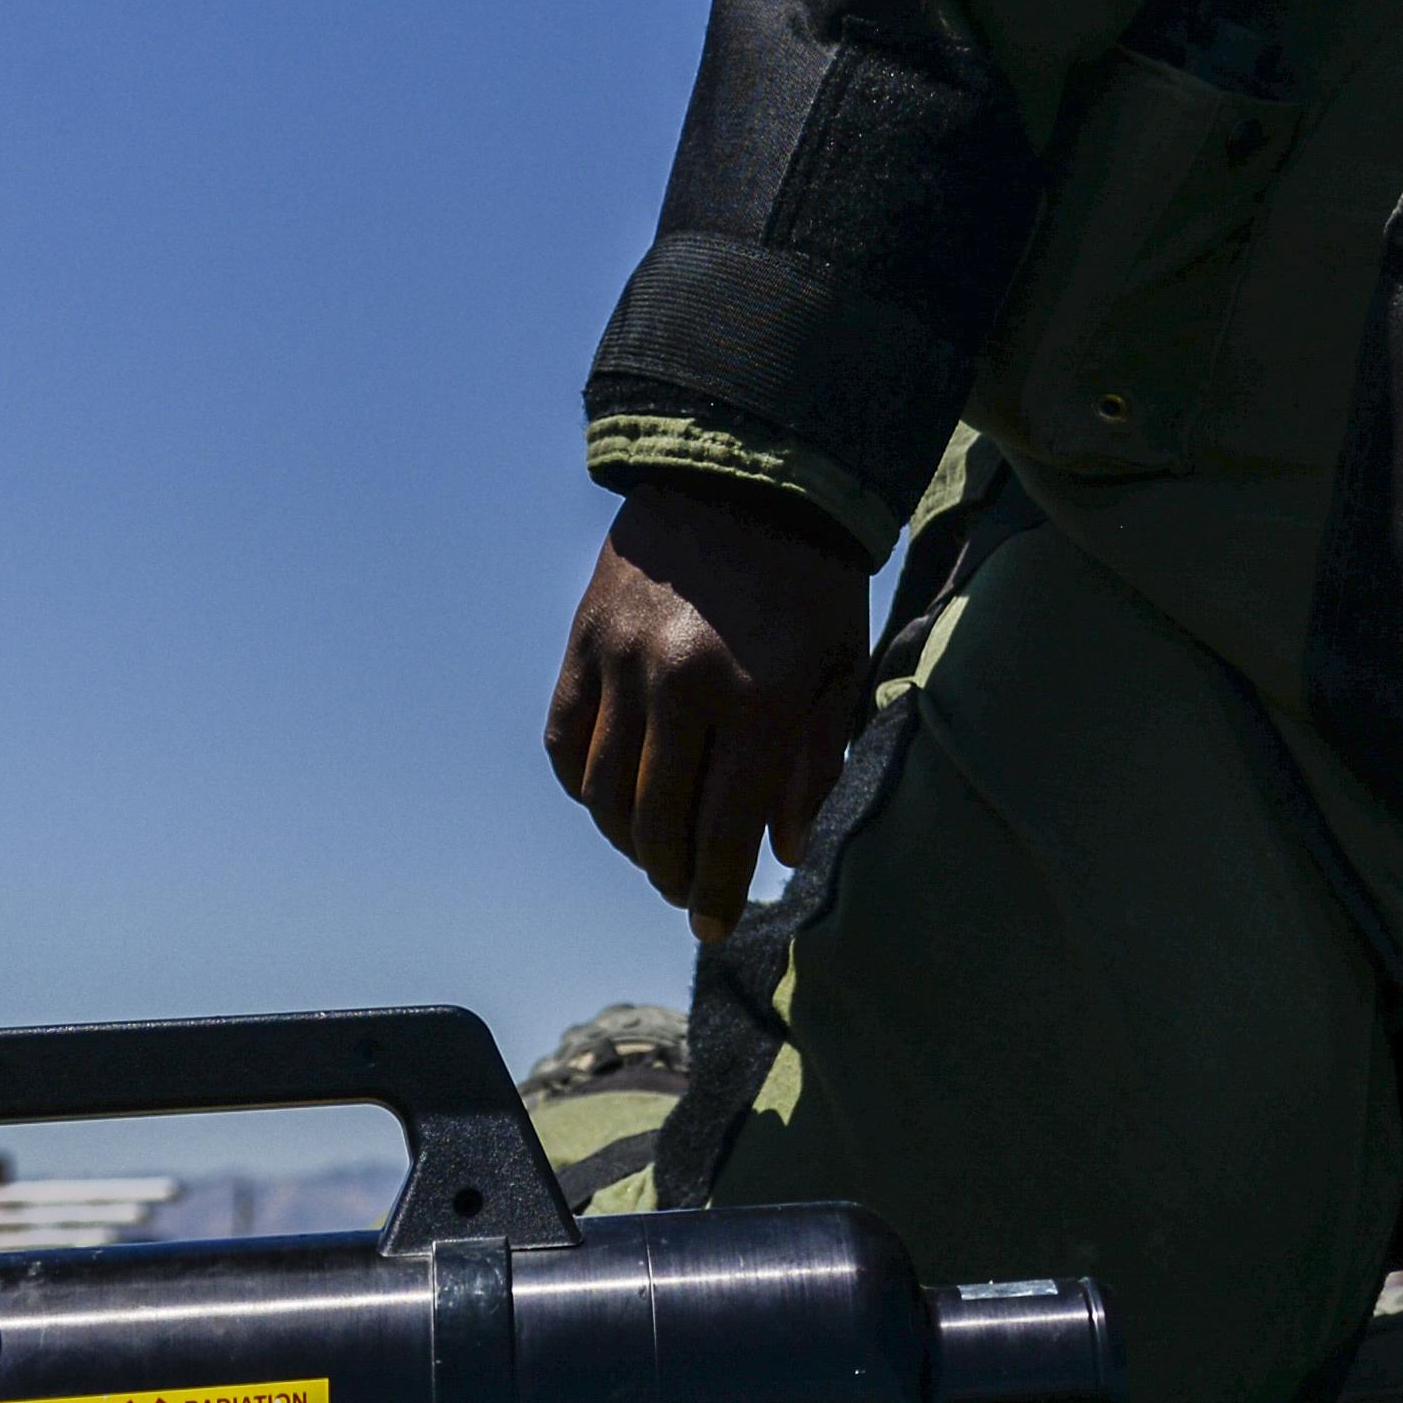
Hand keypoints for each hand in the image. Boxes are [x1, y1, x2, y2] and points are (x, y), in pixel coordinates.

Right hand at [546, 480, 873, 941]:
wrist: (747, 474)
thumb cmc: (811, 580)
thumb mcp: (838, 669)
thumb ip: (813, 763)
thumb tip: (786, 850)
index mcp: (755, 697)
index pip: (725, 829)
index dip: (718, 891)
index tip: (717, 928)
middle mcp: (678, 685)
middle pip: (657, 822)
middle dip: (674, 875)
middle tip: (691, 893)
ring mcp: (619, 663)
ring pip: (601, 793)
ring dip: (627, 841)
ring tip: (657, 855)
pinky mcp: (581, 644)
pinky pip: (565, 741)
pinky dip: (583, 786)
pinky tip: (614, 803)